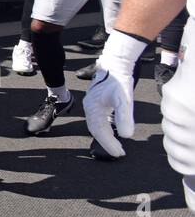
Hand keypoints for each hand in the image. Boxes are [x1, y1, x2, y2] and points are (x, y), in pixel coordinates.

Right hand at [84, 31, 145, 158]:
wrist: (115, 63)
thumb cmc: (119, 80)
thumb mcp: (124, 100)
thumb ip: (124, 118)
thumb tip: (127, 136)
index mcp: (93, 109)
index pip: (100, 132)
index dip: (109, 144)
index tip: (119, 154)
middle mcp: (90, 108)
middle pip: (96, 130)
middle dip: (107, 142)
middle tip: (119, 152)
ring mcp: (92, 104)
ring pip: (97, 125)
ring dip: (106, 135)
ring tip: (117, 144)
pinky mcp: (98, 101)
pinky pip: (99, 118)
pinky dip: (106, 127)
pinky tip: (113, 128)